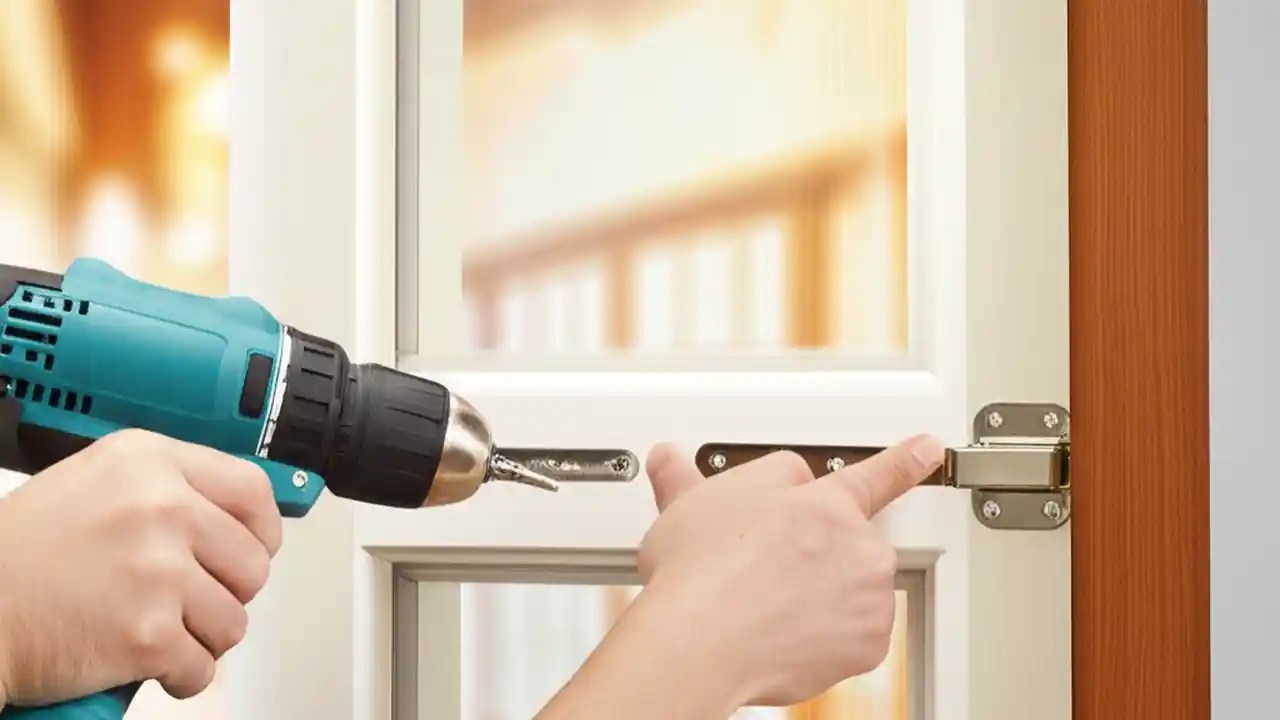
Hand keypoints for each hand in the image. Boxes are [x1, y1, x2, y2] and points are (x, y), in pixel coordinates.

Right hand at [0, 429, 281, 708]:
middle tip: (190, 601)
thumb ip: (164, 488)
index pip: (252, 489)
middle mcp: (162, 508)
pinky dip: (181, 676)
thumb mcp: (95, 483)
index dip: (262, 529)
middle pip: (252, 563)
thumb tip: (230, 521)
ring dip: (204, 637)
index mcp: (150, 462)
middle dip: (229, 591)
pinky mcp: (149, 634)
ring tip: (161, 630)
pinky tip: (150, 663)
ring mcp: (158, 572)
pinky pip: (202, 668)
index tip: (254, 548)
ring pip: (233, 620)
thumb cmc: (20, 555)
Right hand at [634, 435, 942, 706]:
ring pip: (851, 590)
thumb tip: (675, 459)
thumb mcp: (693, 503)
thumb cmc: (699, 576)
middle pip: (847, 541)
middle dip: (815, 552)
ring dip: (822, 595)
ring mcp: (866, 598)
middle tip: (767, 568)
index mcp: (824, 503)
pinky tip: (786, 632)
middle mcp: (858, 547)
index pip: (875, 472)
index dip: (904, 459)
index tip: (928, 449)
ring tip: (770, 604)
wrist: (701, 642)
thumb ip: (692, 475)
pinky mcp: (866, 647)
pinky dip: (826, 637)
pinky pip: (852, 636)